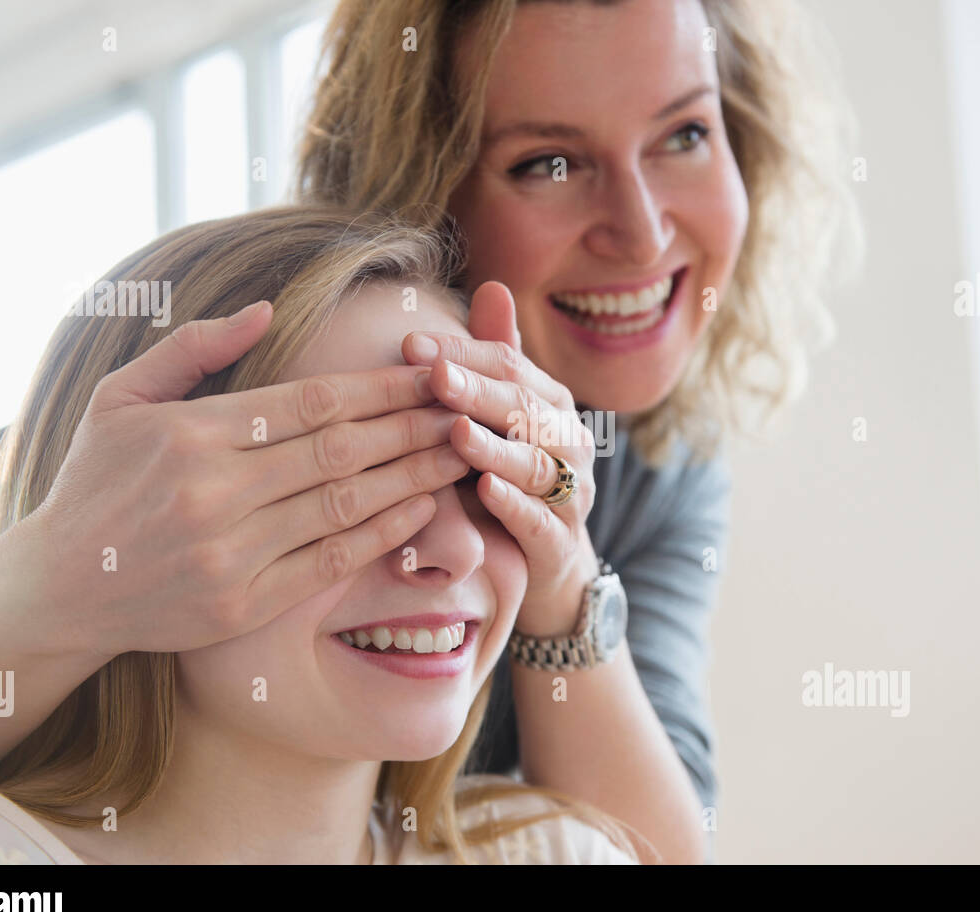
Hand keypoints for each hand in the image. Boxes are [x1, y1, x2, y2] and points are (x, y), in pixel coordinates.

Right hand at [0, 300, 467, 658]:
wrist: (57, 587)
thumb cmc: (95, 481)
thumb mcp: (121, 397)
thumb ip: (192, 347)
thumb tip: (267, 309)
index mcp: (191, 433)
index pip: (311, 402)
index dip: (380, 388)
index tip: (430, 373)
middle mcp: (213, 492)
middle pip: (340, 450)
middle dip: (413, 425)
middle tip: (468, 406)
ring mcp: (229, 554)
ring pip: (345, 504)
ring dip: (413, 476)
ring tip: (462, 452)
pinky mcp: (240, 606)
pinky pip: (329, 562)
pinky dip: (382, 533)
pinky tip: (421, 507)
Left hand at [402, 282, 599, 636]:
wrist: (545, 560)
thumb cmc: (509, 474)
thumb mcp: (501, 415)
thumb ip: (495, 358)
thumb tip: (493, 284)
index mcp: (549, 402)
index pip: (509, 366)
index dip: (462, 354)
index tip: (410, 345)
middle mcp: (567, 441)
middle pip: (524, 409)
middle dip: (478, 392)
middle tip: (434, 378)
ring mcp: (569, 493)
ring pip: (535, 464)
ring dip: (495, 447)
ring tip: (457, 434)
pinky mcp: (560, 541)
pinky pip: (540, 519)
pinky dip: (515, 504)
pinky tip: (485, 490)